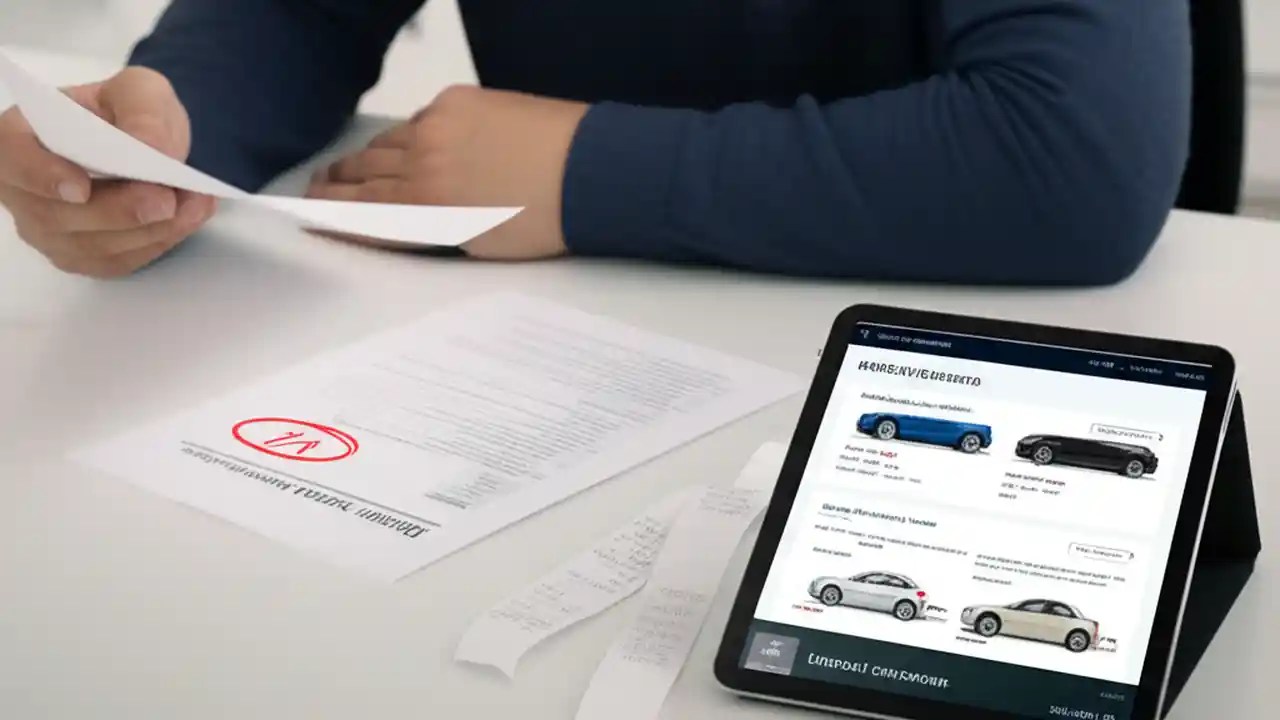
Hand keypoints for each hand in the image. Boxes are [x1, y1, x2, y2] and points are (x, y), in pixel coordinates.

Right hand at [0, 67, 216, 277]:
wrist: (149, 144)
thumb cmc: (128, 112)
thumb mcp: (141, 92)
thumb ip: (143, 111)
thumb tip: (149, 147)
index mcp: (19, 136)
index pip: (10, 159)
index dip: (39, 176)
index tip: (80, 187)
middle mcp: (23, 190)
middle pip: (55, 215)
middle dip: (117, 212)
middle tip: (166, 200)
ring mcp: (49, 230)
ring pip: (90, 246)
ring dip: (147, 231)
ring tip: (194, 205)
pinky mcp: (83, 256)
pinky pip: (116, 262)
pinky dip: (156, 243)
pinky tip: (187, 220)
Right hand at [306, 85, 587, 259]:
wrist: (586, 172)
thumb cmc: (542, 220)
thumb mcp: (474, 244)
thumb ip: (427, 230)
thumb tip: (399, 221)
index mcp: (423, 213)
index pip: (356, 214)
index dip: (327, 215)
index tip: (307, 216)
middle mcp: (420, 168)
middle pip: (358, 175)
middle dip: (334, 185)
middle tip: (317, 189)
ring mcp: (434, 129)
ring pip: (381, 145)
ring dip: (364, 159)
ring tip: (347, 168)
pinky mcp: (454, 102)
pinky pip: (415, 121)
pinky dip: (409, 136)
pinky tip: (409, 146)